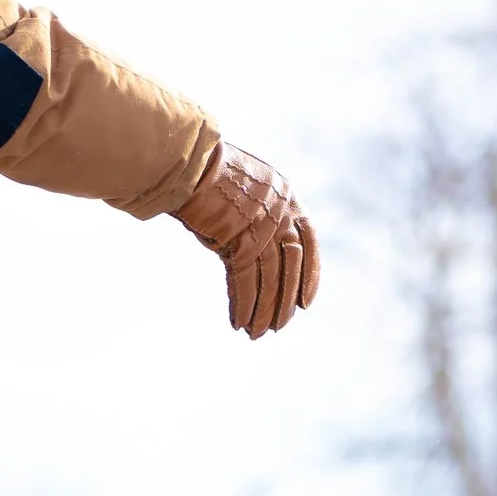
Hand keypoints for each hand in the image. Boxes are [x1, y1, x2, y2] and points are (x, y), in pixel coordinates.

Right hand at [174, 141, 320, 337]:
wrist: (185, 161)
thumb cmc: (204, 172)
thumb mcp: (242, 191)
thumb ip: (256, 219)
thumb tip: (251, 251)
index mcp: (287, 195)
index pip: (309, 240)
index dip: (311, 275)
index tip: (307, 304)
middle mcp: (280, 212)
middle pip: (289, 266)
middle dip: (284, 301)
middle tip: (277, 327)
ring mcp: (261, 226)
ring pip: (269, 279)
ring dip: (263, 310)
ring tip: (256, 334)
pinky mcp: (238, 239)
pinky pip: (245, 281)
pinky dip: (244, 304)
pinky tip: (239, 323)